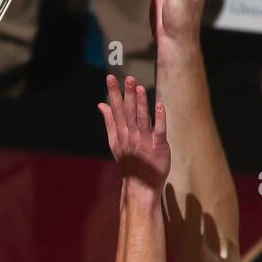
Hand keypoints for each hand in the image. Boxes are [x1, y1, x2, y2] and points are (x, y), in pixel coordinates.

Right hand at [99, 74, 169, 194]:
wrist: (140, 184)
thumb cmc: (128, 161)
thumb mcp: (115, 141)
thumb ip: (109, 121)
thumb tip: (101, 104)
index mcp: (121, 133)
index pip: (116, 109)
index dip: (114, 92)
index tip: (110, 77)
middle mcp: (131, 136)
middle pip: (129, 112)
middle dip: (128, 95)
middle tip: (128, 78)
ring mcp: (144, 142)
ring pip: (142, 119)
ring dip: (141, 104)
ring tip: (140, 88)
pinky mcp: (159, 147)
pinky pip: (159, 131)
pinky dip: (159, 118)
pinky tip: (159, 105)